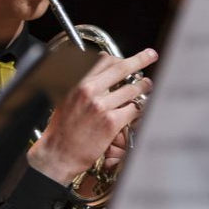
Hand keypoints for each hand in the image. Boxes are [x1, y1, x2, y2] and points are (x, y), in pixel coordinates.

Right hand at [27, 48, 156, 184]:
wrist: (58, 154)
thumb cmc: (61, 130)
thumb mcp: (64, 99)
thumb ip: (80, 85)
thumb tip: (97, 75)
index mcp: (76, 83)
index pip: (102, 60)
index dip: (118, 59)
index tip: (126, 59)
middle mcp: (87, 91)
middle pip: (120, 68)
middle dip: (140, 59)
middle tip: (150, 55)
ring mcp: (100, 106)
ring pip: (131, 89)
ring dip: (144, 86)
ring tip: (147, 86)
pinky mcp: (111, 122)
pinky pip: (134, 109)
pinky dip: (141, 107)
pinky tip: (142, 107)